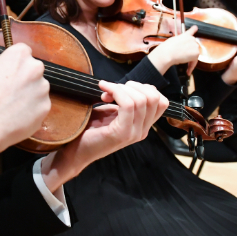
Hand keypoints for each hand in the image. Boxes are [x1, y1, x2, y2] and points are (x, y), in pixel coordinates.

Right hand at [0, 44, 49, 167]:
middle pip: (34, 70)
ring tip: (12, 107)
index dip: (16, 63)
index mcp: (18, 55)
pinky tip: (17, 117)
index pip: (24, 51)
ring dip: (30, 95)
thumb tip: (2, 75)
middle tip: (10, 91)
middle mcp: (34, 68)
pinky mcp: (45, 107)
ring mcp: (42, 88)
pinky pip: (40, 106)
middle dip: (25, 78)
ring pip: (38, 89)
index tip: (10, 71)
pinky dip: (32, 111)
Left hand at [39, 81, 168, 189]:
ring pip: (141, 100)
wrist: (75, 150)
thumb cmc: (90, 129)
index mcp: (142, 125)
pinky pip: (128, 105)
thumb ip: (125, 101)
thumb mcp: (112, 112)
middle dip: (133, 85)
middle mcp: (142, 131)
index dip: (144, 87)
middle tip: (113, 88)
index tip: (123, 88)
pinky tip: (104, 90)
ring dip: (122, 88)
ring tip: (106, 90)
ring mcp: (134, 133)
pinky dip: (116, 91)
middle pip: (154, 98)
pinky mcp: (122, 133)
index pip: (161, 102)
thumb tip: (129, 85)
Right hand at [147, 26, 199, 75]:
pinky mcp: (196, 53)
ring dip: (190, 60)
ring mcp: (194, 46)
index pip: (191, 31)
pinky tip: (187, 71)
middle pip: (193, 47)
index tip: (196, 27)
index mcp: (185, 36)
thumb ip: (179, 43)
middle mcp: (191, 39)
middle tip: (182, 59)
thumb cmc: (166, 48)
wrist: (167, 53)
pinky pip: (194, 62)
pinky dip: (191, 67)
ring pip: (194, 54)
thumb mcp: (173, 41)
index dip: (194, 29)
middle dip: (189, 53)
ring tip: (183, 65)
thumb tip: (180, 49)